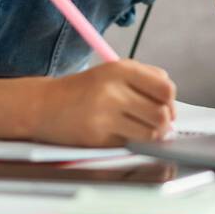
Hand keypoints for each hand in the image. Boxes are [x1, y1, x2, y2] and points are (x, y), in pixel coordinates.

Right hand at [30, 59, 176, 146]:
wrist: (42, 105)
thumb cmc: (83, 89)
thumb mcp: (113, 72)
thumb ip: (145, 79)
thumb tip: (172, 105)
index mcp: (120, 69)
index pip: (165, 88)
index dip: (171, 102)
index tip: (167, 108)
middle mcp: (113, 90)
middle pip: (162, 114)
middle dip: (165, 123)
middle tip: (159, 125)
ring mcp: (104, 116)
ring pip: (150, 133)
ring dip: (152, 136)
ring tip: (142, 131)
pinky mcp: (97, 138)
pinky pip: (130, 144)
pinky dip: (129, 142)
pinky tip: (117, 134)